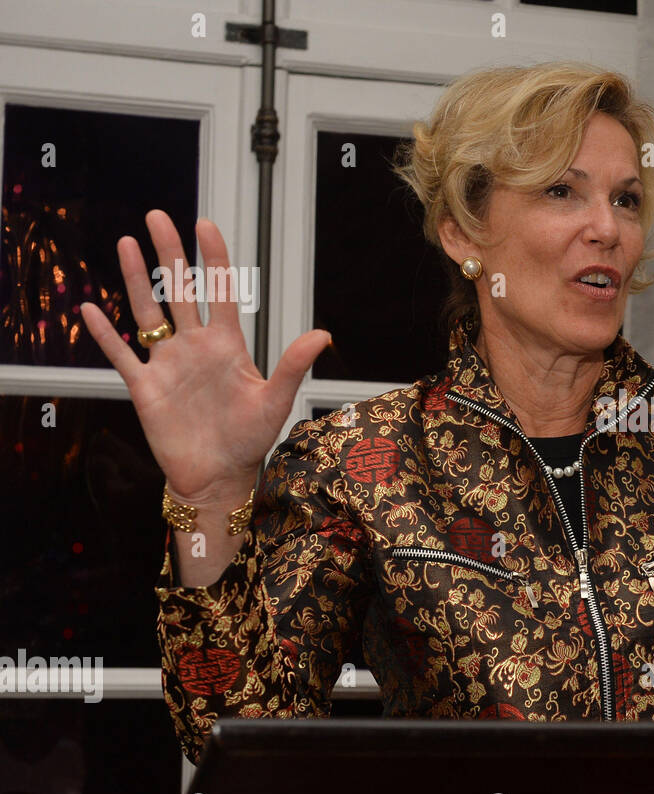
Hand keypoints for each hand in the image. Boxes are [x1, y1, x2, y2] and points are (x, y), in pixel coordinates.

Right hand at [81, 210, 330, 502]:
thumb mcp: (275, 400)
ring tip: (125, 243)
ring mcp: (167, 364)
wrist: (220, 476)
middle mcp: (194, 347)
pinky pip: (120, 355)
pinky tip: (88, 308)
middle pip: (179, 291)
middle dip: (169, 254)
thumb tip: (323, 334)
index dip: (213, 258)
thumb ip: (293, 365)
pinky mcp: (145, 387)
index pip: (219, 291)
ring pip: (147, 312)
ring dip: (135, 280)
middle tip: (157, 215)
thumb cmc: (251, 439)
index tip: (205, 224)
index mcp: (227, 345)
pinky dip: (104, 334)